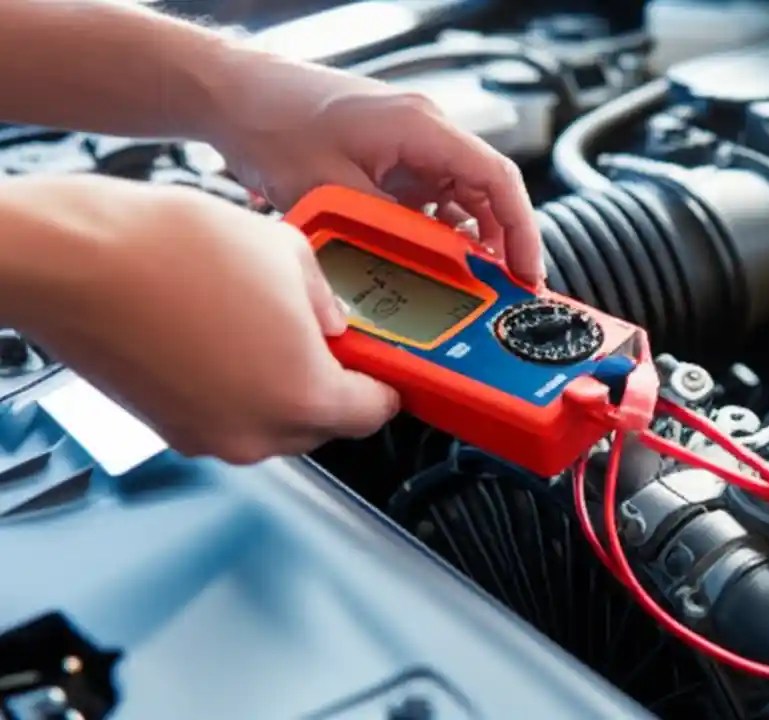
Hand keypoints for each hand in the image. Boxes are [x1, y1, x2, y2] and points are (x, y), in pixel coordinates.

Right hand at [15, 176, 398, 463]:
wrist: (78, 260)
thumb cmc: (174, 251)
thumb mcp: (290, 253)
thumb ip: (327, 300)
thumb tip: (334, 322)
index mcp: (306, 396)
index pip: (374, 414)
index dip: (387, 387)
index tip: (386, 370)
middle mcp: (260, 433)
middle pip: (324, 426)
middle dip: (335, 388)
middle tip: (329, 343)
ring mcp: (210, 438)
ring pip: (274, 426)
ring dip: (284, 391)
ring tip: (268, 332)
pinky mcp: (170, 430)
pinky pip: (228, 420)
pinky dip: (238, 393)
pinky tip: (225, 342)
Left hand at [204, 50, 543, 284]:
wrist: (233, 96)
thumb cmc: (273, 123)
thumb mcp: (330, 188)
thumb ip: (386, 227)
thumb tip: (429, 267)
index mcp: (422, 126)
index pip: (498, 178)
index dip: (522, 229)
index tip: (527, 271)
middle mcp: (425, 130)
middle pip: (487, 190)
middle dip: (502, 242)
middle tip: (504, 291)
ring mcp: (410, 143)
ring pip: (461, 196)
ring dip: (469, 240)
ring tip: (471, 285)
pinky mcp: (392, 157)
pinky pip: (430, 197)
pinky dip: (437, 230)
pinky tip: (430, 262)